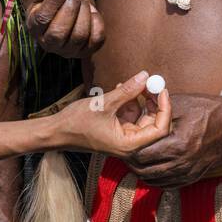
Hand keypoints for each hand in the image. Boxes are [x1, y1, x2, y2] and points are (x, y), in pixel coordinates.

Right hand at [26, 0, 104, 58]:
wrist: (65, 10)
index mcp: (34, 27)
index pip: (42, 19)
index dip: (54, 1)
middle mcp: (49, 44)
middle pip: (59, 32)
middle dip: (70, 9)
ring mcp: (68, 50)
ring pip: (79, 36)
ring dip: (84, 13)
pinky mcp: (86, 51)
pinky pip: (96, 39)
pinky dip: (97, 22)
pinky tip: (91, 10)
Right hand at [51, 71, 170, 156]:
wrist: (57, 132)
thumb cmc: (77, 123)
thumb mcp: (104, 104)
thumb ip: (127, 91)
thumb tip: (146, 76)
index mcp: (130, 144)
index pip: (159, 129)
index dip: (164, 109)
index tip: (161, 89)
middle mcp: (130, 143)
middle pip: (153, 122)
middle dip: (153, 102)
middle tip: (150, 82)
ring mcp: (123, 136)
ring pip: (142, 117)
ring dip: (139, 99)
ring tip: (132, 83)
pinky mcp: (117, 130)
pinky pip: (130, 115)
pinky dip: (128, 101)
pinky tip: (121, 89)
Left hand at [124, 92, 221, 186]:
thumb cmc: (205, 109)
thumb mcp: (179, 105)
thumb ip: (156, 111)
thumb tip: (136, 113)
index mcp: (177, 144)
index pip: (143, 154)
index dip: (129, 150)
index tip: (123, 143)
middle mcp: (183, 162)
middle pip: (146, 170)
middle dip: (132, 163)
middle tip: (124, 154)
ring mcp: (189, 172)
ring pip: (155, 181)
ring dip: (142, 173)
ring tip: (133, 162)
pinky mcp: (193, 176)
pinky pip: (168, 185)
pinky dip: (156, 180)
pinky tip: (150, 170)